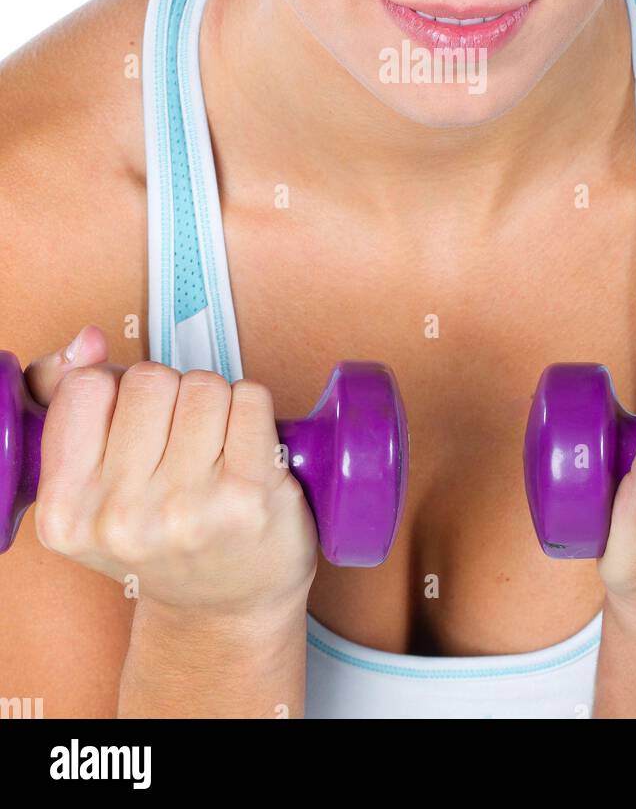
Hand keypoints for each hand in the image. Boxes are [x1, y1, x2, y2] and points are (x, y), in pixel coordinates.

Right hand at [30, 326, 318, 617]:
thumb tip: (89, 340)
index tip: (135, 433)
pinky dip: (254, 412)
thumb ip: (69, 402)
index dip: (119, 395)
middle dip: (171, 397)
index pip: (87, 387)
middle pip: (150, 378)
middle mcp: (120, 518)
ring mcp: (186, 509)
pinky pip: (250, 397)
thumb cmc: (162, 536)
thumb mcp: (93, 485)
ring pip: (203, 384)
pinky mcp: (249, 498)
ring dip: (215, 405)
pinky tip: (249, 453)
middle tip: (180, 449)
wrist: (226, 612)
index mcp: (66, 512)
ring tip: (214, 454)